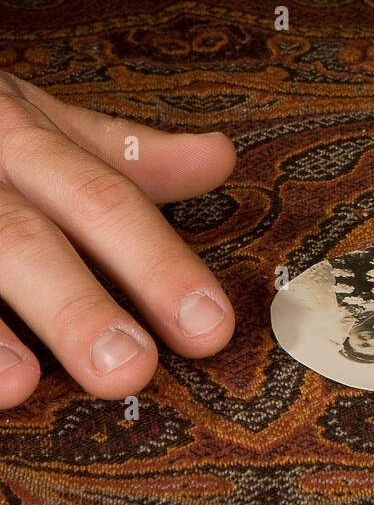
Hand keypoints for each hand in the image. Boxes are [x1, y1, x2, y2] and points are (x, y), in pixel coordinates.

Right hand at [0, 72, 235, 409]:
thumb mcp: (38, 118)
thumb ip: (122, 151)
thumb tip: (220, 157)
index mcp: (22, 137)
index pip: (103, 197)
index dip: (156, 261)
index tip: (210, 325)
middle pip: (25, 236)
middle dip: (76, 305)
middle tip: (130, 368)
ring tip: (22, 385)